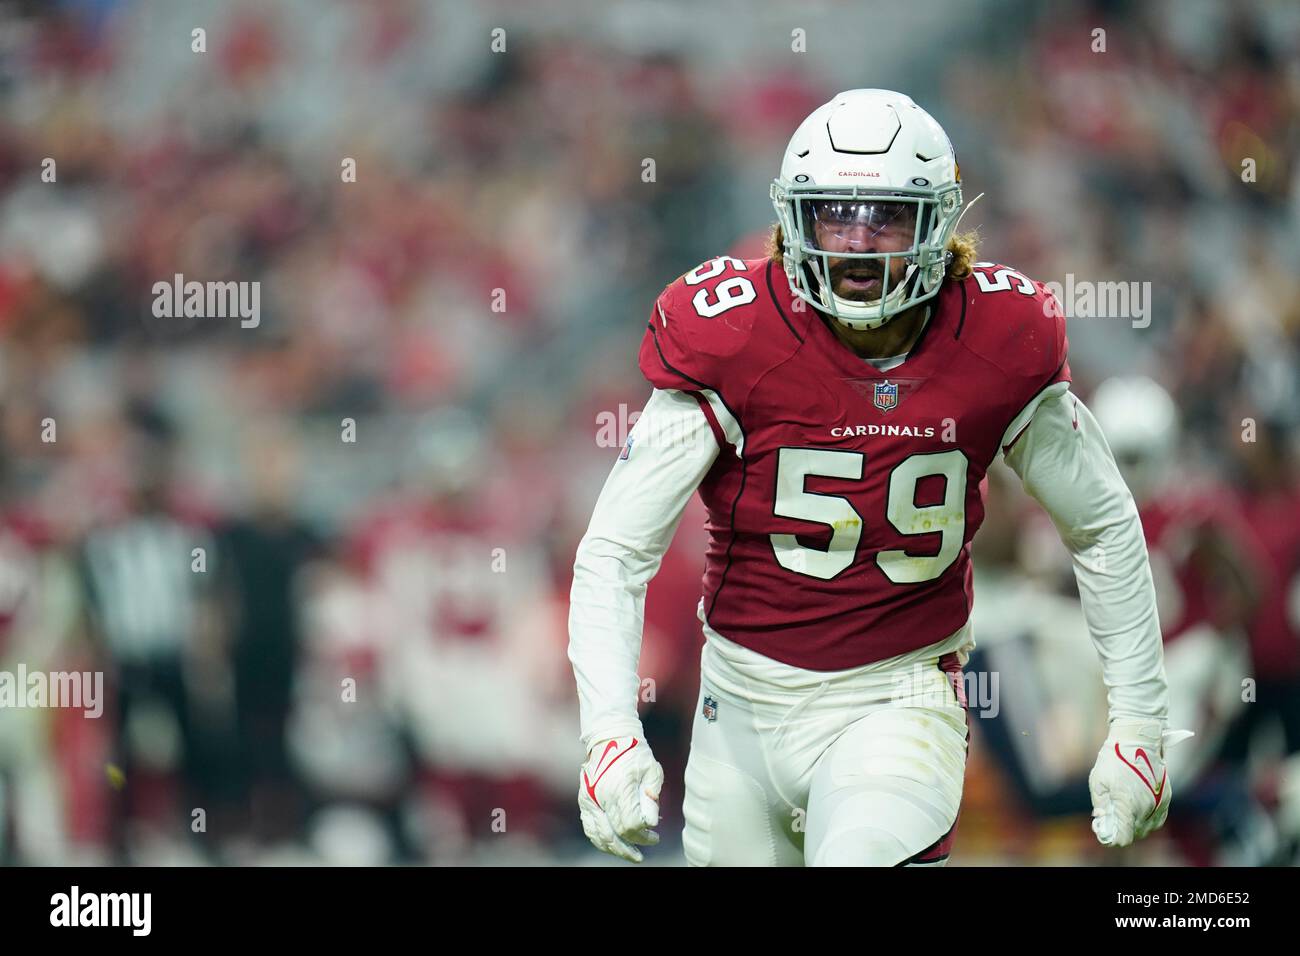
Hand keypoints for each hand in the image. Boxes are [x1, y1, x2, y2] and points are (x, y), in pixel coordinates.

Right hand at [577, 735, 663, 862]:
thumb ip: (652, 795)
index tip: (655, 834)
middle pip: (616, 833)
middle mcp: (602, 795)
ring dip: (616, 848)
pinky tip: (613, 845)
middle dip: (633, 844)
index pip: (630, 823)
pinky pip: (590, 827)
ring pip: (600, 834)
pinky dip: (601, 840)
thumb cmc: (634, 753)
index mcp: (620, 787)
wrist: (610, 738)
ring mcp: (590, 799)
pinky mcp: (584, 800)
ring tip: (631, 854)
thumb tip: (652, 821)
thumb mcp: (651, 769)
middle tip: (647, 848)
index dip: (644, 834)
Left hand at [1088, 718, 1193, 846]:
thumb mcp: (1098, 781)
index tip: (1104, 827)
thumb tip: (1102, 820)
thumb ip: (1100, 805)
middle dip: (1121, 830)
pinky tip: (1137, 812)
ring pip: (1148, 828)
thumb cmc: (1114, 759)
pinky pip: (1158, 819)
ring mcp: (1158, 804)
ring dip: (1135, 826)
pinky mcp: (1166, 798)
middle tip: (1110, 818)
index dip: (1112, 837)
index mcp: (1127, 805)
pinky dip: (1148, 820)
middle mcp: (1145, 808)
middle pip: (1135, 834)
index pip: (1123, 837)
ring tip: (1123, 814)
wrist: (1137, 740)